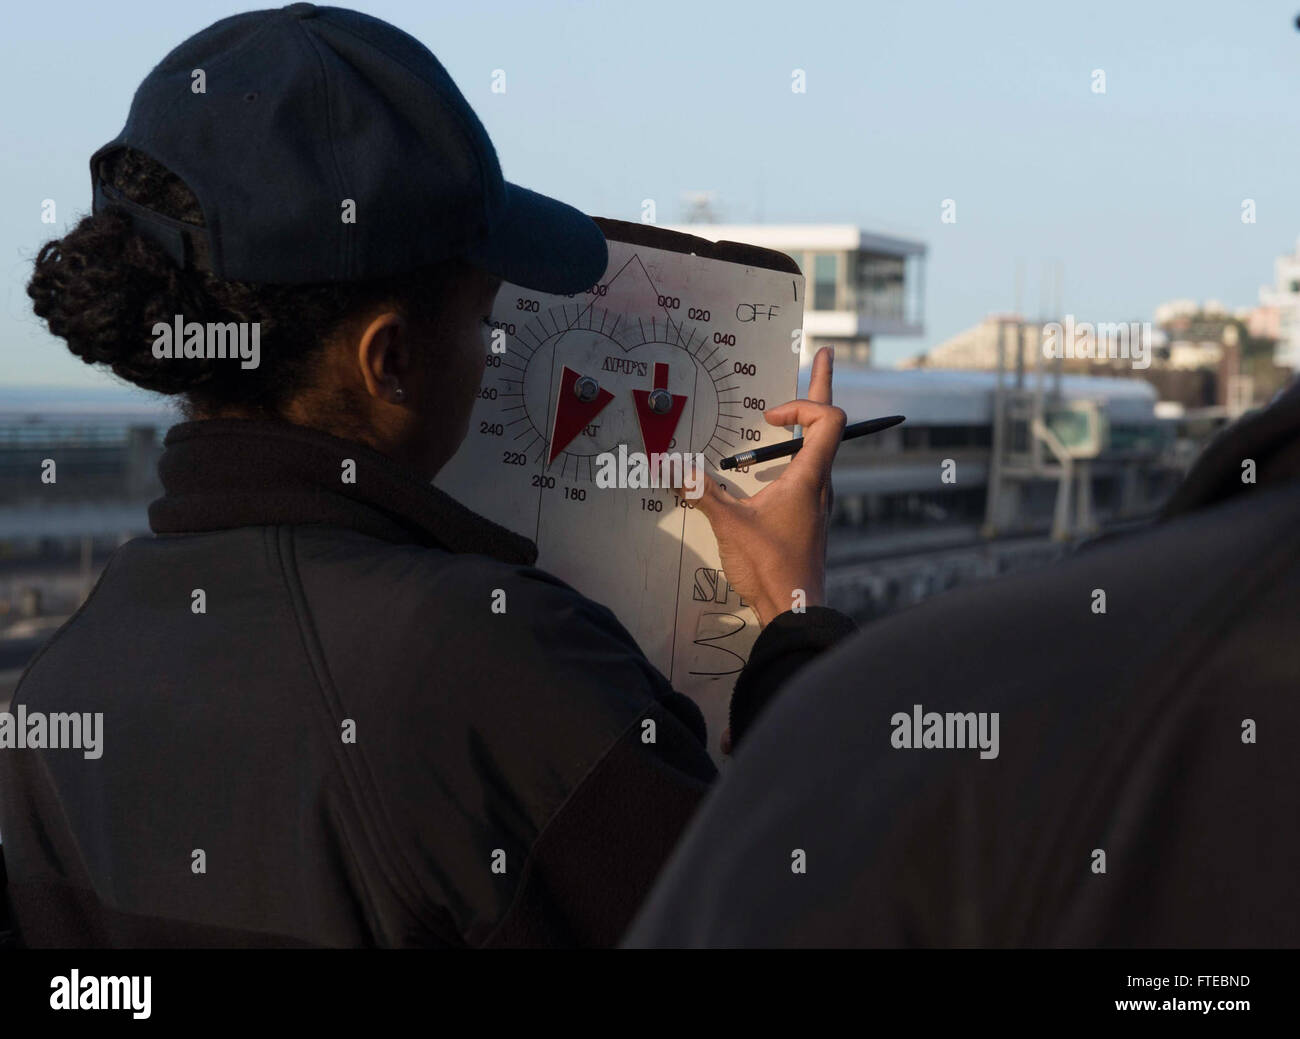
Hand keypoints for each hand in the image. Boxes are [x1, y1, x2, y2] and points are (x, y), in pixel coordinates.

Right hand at [694, 347, 844, 626]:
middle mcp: (820, 484)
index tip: (769, 415)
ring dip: (802, 427)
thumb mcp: (729, 525)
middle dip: (819, 386)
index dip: (802, 404)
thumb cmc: (771, 568)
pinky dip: (791, 457)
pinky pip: (805, 475)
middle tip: (821, 354)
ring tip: (783, 414)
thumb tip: (671, 467)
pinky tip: (766, 472)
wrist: (795, 611)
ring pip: (818, 451)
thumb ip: (700, 493)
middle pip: (828, 425)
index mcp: (809, 477)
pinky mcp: (808, 518)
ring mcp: (817, 502)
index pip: (828, 419)